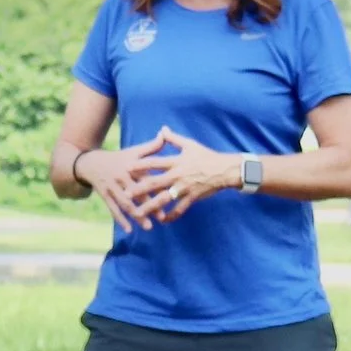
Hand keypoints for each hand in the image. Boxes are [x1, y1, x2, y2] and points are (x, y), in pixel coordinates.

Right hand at [77, 141, 170, 231]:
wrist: (91, 163)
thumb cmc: (119, 158)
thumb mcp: (133, 151)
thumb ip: (151, 146)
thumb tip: (165, 134)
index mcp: (131, 167)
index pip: (146, 178)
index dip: (157, 186)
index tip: (170, 195)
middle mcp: (121, 178)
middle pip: (137, 193)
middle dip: (149, 205)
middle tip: (162, 216)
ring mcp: (112, 188)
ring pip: (126, 204)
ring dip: (137, 216)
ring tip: (148, 227)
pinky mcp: (105, 196)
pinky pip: (113, 209)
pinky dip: (120, 220)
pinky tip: (129, 230)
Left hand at [128, 130, 243, 224]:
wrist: (225, 170)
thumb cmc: (207, 156)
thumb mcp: (190, 144)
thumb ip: (173, 139)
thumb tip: (162, 129)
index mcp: (176, 162)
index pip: (154, 163)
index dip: (140, 165)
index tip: (126, 168)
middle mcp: (178, 175)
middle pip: (155, 183)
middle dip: (139, 189)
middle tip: (125, 195)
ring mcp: (184, 188)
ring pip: (164, 199)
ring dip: (150, 207)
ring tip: (138, 213)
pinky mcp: (192, 197)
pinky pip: (180, 209)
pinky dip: (171, 216)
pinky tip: (162, 221)